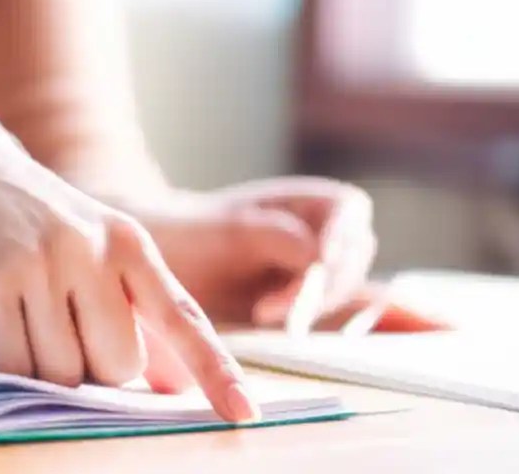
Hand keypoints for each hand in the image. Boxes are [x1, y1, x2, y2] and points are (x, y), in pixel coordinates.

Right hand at [0, 106, 257, 422]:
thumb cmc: (36, 219)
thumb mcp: (97, 248)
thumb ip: (139, 311)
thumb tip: (176, 384)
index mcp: (129, 243)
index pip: (182, 317)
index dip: (215, 370)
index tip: (245, 413)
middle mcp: (91, 249)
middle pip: (116, 366)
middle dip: (93, 370)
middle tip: (63, 329)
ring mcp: (39, 262)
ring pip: (62, 371)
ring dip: (44, 367)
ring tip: (25, 317)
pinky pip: (13, 363)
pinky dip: (9, 363)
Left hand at [131, 177, 375, 326]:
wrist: (166, 263)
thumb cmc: (195, 234)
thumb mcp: (233, 231)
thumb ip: (280, 237)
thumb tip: (322, 257)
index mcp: (307, 200)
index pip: (350, 209)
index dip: (343, 233)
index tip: (321, 260)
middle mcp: (321, 231)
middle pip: (352, 256)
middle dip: (323, 281)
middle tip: (276, 304)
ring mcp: (317, 267)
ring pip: (341, 289)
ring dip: (310, 305)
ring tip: (260, 312)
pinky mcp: (305, 299)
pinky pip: (321, 311)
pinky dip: (302, 318)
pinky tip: (264, 318)